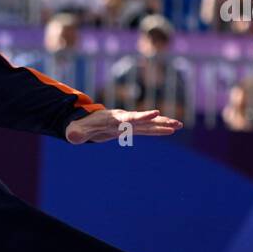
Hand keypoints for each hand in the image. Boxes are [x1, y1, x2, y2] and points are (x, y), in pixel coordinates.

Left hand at [65, 108, 181, 143]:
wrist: (83, 122)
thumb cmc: (79, 127)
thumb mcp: (75, 131)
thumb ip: (76, 134)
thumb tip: (73, 138)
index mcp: (113, 119)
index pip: (130, 118)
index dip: (142, 117)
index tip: (156, 113)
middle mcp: (124, 119)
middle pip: (144, 120)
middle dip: (159, 121)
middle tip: (176, 122)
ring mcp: (128, 123)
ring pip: (149, 124)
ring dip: (163, 124)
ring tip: (179, 125)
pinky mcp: (130, 127)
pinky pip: (147, 129)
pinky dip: (158, 129)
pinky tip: (171, 130)